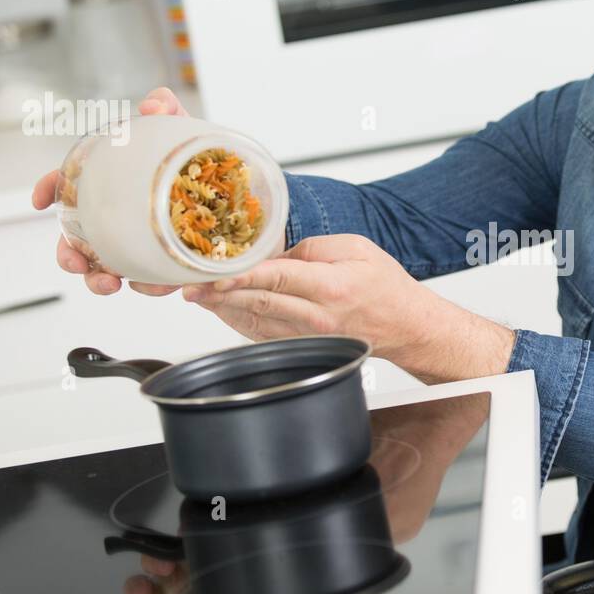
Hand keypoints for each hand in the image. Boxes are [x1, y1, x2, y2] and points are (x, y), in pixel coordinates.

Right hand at [31, 87, 188, 295]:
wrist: (232, 185)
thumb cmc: (193, 156)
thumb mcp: (180, 128)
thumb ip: (165, 107)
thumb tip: (154, 104)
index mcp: (109, 181)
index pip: (68, 183)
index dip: (50, 188)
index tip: (39, 200)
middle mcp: (114, 215)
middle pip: (76, 240)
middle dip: (68, 255)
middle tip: (77, 263)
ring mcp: (135, 242)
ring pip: (106, 269)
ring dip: (100, 281)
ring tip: (110, 284)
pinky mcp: (161, 262)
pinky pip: (151, 281)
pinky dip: (153, 285)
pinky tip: (165, 284)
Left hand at [183, 234, 516, 384]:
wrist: (406, 326)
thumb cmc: (385, 286)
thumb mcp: (355, 248)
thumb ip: (311, 247)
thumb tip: (275, 252)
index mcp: (331, 287)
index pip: (278, 279)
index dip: (242, 276)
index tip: (213, 272)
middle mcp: (316, 317)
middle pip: (257, 302)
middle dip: (218, 291)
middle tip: (186, 280)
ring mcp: (307, 336)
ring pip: (253, 320)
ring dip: (221, 306)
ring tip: (193, 291)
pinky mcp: (302, 346)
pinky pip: (261, 332)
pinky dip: (236, 318)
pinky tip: (219, 305)